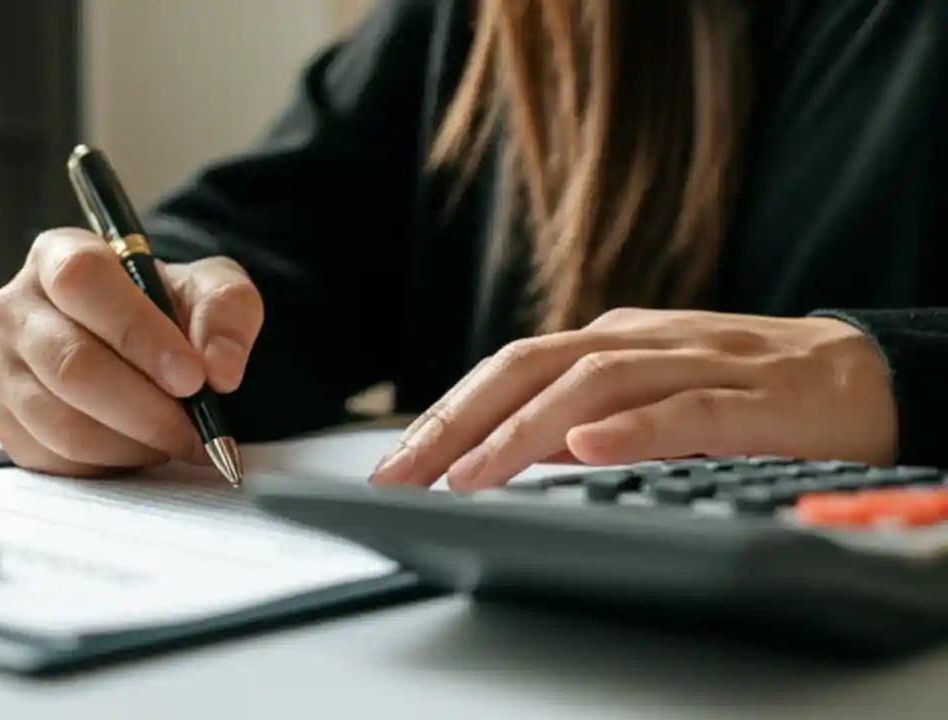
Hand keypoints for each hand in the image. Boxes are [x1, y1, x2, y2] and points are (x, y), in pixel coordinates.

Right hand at [0, 229, 263, 475]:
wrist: (138, 342)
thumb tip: (220, 369)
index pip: (82, 281)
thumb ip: (226, 312)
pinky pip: (58, 459)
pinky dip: (113, 464)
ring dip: (134, 443)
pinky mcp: (6, 422)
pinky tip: (143, 446)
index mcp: (59, 255)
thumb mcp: (210, 289)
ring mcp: (2, 369)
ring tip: (176, 437)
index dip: (137, 332)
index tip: (192, 376)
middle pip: (71, 365)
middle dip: (146, 408)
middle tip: (198, 428)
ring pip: (63, 423)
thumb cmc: (167, 308)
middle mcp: (16, 309)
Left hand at [370, 308, 896, 490]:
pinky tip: (585, 450)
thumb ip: (581, 414)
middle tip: (400, 475)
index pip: (507, 369)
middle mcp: (639, 340)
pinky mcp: (753, 397)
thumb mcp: (648, 394)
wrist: (865, 373)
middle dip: (455, 422)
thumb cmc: (745, 390)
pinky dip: (631, 427)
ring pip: (592, 384)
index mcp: (609, 340)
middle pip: (529, 367)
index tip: (393, 464)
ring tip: (469, 475)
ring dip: (522, 431)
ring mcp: (695, 363)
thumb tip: (505, 450)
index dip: (445, 413)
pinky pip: (684, 408)